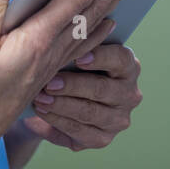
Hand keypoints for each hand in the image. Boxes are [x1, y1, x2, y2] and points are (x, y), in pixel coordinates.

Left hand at [24, 42, 142, 149]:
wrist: (60, 98)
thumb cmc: (70, 66)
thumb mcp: (76, 52)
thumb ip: (77, 43)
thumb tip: (68, 29)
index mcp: (128, 66)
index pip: (121, 59)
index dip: (101, 58)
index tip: (78, 58)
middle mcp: (130, 94)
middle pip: (103, 89)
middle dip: (73, 86)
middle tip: (49, 82)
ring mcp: (118, 120)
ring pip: (90, 112)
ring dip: (62, 105)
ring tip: (39, 98)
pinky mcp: (102, 139)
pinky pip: (80, 132)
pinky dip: (58, 121)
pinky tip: (42, 113)